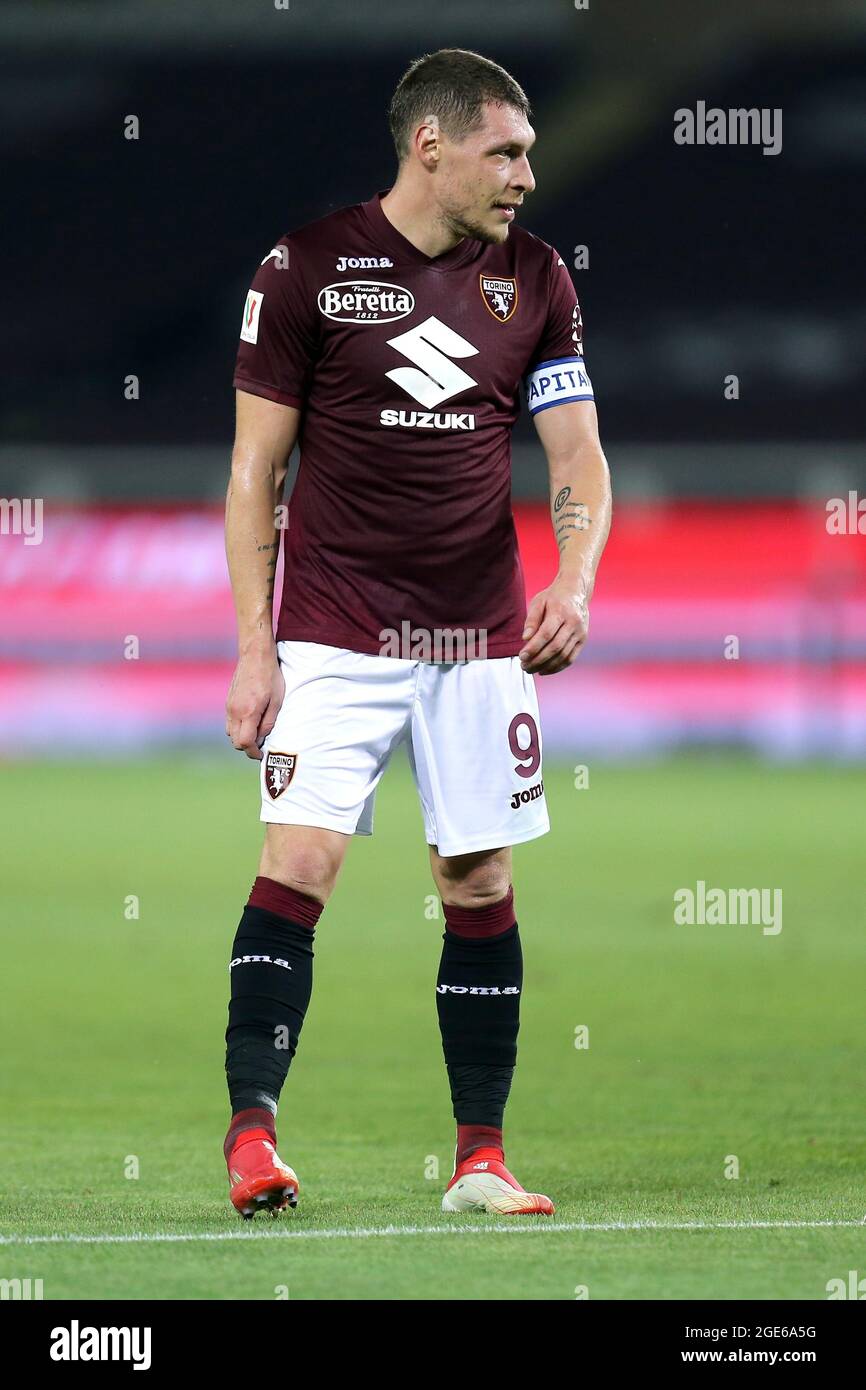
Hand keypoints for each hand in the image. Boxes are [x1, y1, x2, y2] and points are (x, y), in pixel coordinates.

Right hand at [225, 645, 284, 759]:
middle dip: (247, 747)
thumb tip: (261, 738)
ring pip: (230, 733)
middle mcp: (234, 711)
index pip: (245, 743)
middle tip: (260, 746)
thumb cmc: (270, 677)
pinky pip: (230, 722)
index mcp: (248, 712)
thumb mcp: (277, 701)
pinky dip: (238, 728)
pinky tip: (250, 722)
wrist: (255, 656)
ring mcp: (229, 706)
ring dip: (241, 737)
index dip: (253, 752)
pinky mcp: (228, 701)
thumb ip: (268, 723)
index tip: (261, 754)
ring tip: (256, 733)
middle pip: (235, 741)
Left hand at [519, 579, 588, 674]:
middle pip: (555, 647)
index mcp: (561, 611)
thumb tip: (525, 638)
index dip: (534, 647)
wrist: (576, 592)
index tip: (522, 657)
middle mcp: (573, 622)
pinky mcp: (583, 640)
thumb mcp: (538, 602)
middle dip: (538, 660)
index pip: (546, 633)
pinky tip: (544, 670)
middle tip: (524, 666)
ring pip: (564, 655)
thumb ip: (531, 620)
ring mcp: (580, 632)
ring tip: (531, 670)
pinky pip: (571, 658)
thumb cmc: (553, 597)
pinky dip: (557, 667)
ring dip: (546, 666)